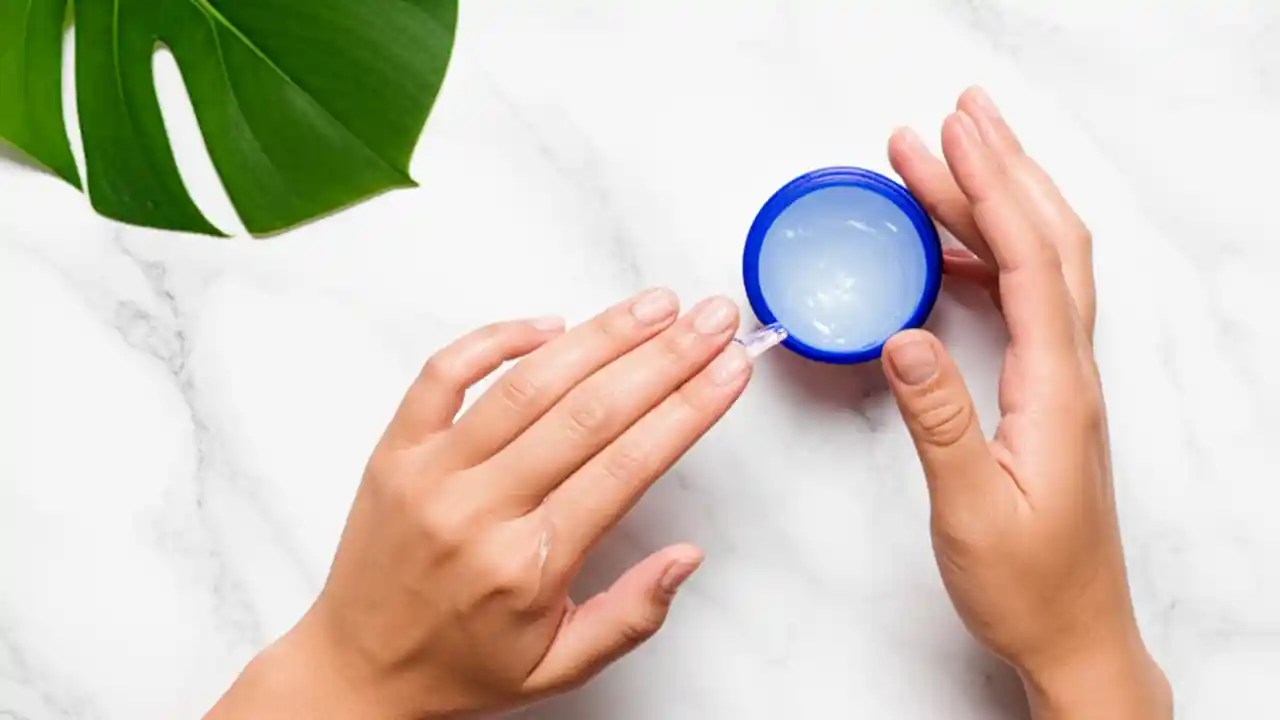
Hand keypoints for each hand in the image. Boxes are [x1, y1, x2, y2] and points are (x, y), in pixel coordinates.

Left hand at [206, 290, 752, 717]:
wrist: (354, 673)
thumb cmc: (460, 667)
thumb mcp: (559, 668)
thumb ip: (630, 616)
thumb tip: (686, 555)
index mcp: (527, 567)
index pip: (626, 468)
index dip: (686, 410)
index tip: (730, 369)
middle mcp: (479, 511)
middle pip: (588, 414)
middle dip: (663, 358)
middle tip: (712, 319)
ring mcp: (432, 473)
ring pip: (527, 385)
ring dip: (599, 336)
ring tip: (655, 306)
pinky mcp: (395, 451)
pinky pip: (443, 374)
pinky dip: (496, 339)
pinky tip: (552, 324)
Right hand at [882, 88, 1170, 718]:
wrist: (1073, 633)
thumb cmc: (1027, 583)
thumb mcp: (972, 508)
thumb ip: (941, 419)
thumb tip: (905, 334)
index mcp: (1056, 387)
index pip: (1029, 260)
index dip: (991, 188)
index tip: (948, 137)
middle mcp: (1071, 370)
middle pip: (1046, 240)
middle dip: (999, 168)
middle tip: (950, 118)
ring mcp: (1062, 380)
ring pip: (1039, 264)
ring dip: (996, 204)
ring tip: (941, 164)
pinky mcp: (1045, 394)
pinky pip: (1023, 299)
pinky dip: (989, 256)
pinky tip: (951, 252)